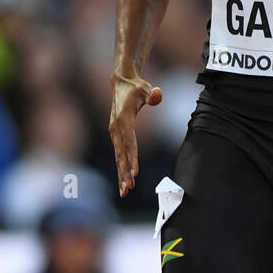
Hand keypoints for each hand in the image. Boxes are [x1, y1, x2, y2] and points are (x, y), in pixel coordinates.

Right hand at [109, 73, 161, 195]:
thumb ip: (152, 94)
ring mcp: (114, 132)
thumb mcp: (145, 88)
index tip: (135, 173)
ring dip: (121, 174)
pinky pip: (119, 154)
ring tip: (125, 191)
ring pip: (118, 157)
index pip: (130, 142)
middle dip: (124, 172)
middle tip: (128, 188)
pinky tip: (124, 181)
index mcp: (123, 119)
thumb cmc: (136, 87)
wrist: (121, 82)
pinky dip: (121, 167)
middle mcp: (116, 128)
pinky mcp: (115, 135)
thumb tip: (158, 95)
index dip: (133, 158)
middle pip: (121, 154)